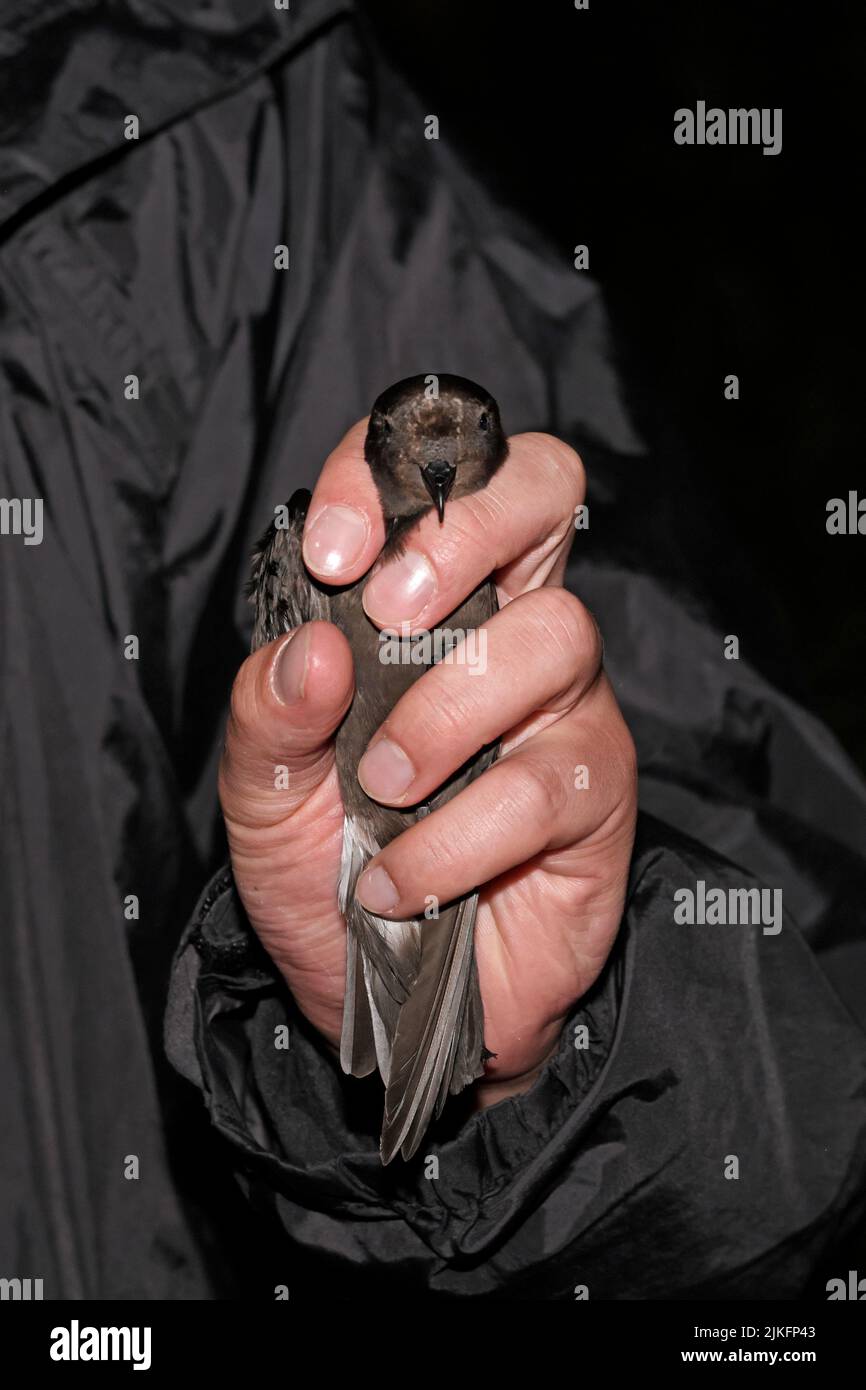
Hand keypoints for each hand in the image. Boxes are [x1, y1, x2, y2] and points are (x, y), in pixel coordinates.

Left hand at [219, 421, 636, 1106]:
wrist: (378, 990)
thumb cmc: (324, 870)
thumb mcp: (262, 792)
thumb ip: (270, 712)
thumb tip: (313, 647)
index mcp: (424, 601)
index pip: (436, 473)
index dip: (391, 472)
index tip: (331, 549)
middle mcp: (506, 629)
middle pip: (543, 493)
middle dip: (460, 532)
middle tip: (387, 610)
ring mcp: (561, 707)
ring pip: (553, 637)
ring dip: (447, 712)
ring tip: (382, 788)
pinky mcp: (595, 795)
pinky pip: (547, 783)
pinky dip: (459, 835)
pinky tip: (403, 880)